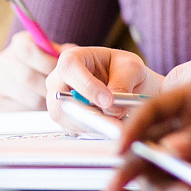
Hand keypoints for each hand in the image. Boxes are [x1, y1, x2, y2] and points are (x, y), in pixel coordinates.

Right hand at [0, 31, 57, 111]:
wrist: (32, 76)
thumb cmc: (49, 63)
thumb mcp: (59, 52)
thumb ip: (65, 52)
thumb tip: (70, 55)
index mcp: (19, 42)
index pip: (28, 50)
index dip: (47, 62)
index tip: (59, 71)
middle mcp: (4, 59)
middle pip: (27, 77)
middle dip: (49, 87)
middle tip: (62, 91)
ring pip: (29, 97)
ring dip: (46, 101)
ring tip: (55, 98)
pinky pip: (22, 110)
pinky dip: (36, 110)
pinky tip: (43, 104)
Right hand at [43, 45, 161, 128]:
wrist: (126, 84)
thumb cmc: (124, 69)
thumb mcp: (131, 68)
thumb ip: (122, 83)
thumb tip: (111, 109)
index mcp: (72, 58)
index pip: (69, 69)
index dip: (87, 86)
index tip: (108, 101)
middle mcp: (58, 80)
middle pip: (60, 101)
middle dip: (88, 115)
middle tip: (114, 124)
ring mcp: (58, 102)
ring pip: (65, 120)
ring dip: (92, 126)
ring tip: (117, 125)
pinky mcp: (65, 120)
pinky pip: (73, 130)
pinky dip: (92, 132)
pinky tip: (109, 127)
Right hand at [106, 83, 190, 190]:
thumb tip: (170, 148)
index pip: (152, 110)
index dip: (132, 127)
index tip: (121, 149)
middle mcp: (185, 127)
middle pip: (145, 145)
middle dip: (131, 165)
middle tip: (117, 184)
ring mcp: (190, 155)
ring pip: (156, 171)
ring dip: (158, 184)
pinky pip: (176, 188)